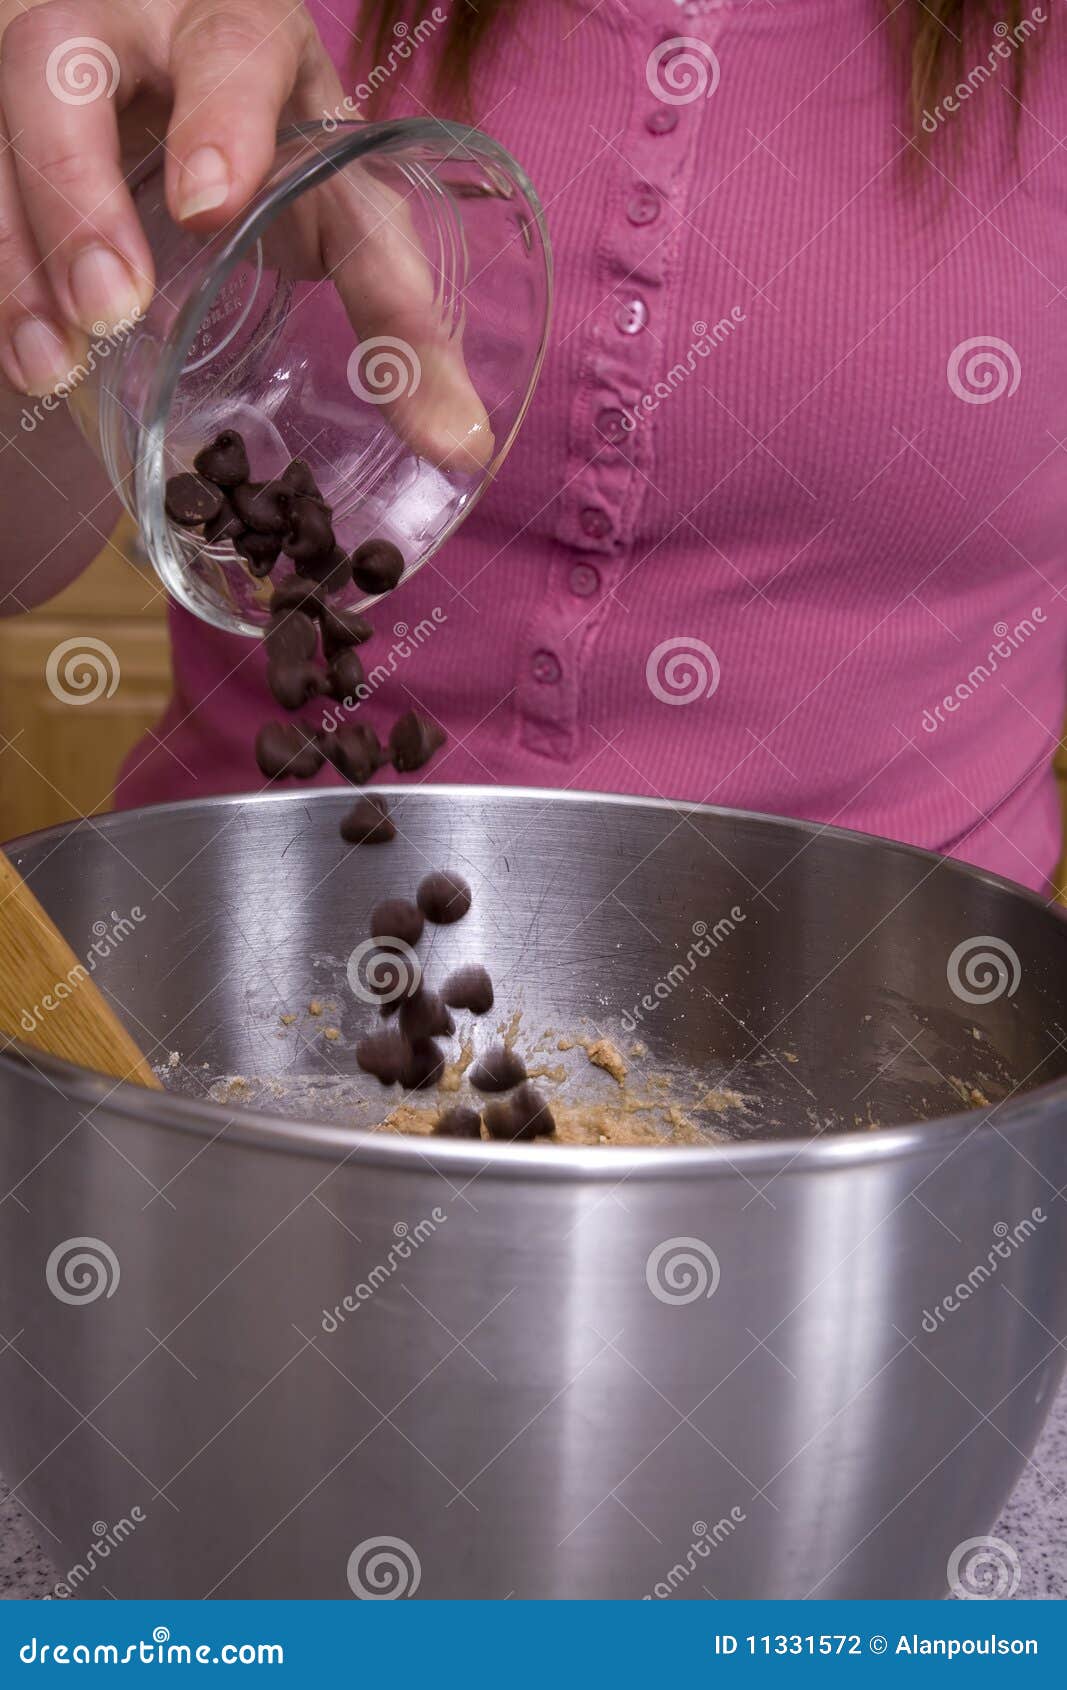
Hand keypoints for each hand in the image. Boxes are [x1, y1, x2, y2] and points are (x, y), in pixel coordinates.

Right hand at [0, 0, 491, 467]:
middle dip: (78, 192)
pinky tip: (24, 363)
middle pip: (64, 74)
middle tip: (109, 305)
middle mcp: (122, 28)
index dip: (219, 118)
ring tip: (51, 369)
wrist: (184, 87)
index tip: (209, 204)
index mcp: (233, 31)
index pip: (227, 46)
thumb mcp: (344, 208)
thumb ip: (398, 316)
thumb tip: (461, 444)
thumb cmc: (275, 149)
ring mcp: (37, 63)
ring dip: (16, 257)